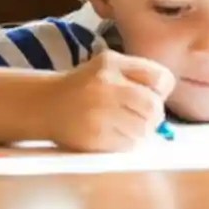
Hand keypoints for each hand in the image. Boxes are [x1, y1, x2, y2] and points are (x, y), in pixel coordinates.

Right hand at [45, 51, 175, 151]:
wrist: (43, 105)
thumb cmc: (83, 87)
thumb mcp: (106, 67)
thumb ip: (137, 75)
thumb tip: (164, 99)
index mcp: (111, 64)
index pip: (160, 77)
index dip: (159, 90)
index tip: (148, 94)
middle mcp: (104, 85)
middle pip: (154, 107)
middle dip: (152, 116)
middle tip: (140, 117)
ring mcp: (98, 112)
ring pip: (144, 130)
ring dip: (140, 132)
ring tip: (124, 126)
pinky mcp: (94, 136)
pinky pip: (128, 145)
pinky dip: (126, 143)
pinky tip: (112, 135)